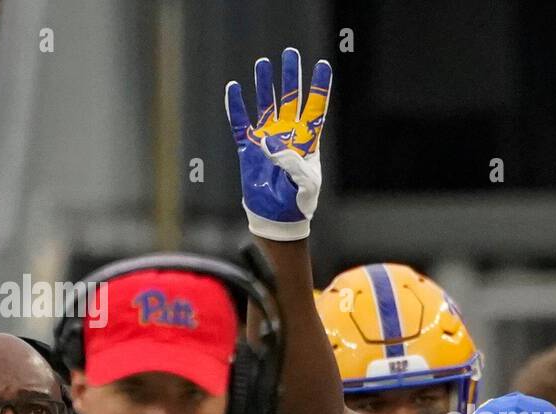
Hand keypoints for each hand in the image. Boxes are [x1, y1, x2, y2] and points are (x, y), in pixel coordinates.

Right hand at [225, 47, 331, 240]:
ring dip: (264, 85)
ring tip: (263, 63)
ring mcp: (267, 139)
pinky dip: (236, 107)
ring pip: (266, 104)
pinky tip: (234, 89)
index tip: (322, 65)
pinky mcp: (249, 148)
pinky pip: (240, 123)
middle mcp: (287, 134)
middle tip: (290, 53)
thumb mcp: (306, 186)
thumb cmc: (298, 203)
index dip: (319, 87)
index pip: (315, 108)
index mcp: (307, 141)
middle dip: (290, 76)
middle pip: (290, 98)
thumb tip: (272, 139)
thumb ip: (294, 164)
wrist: (277, 218)